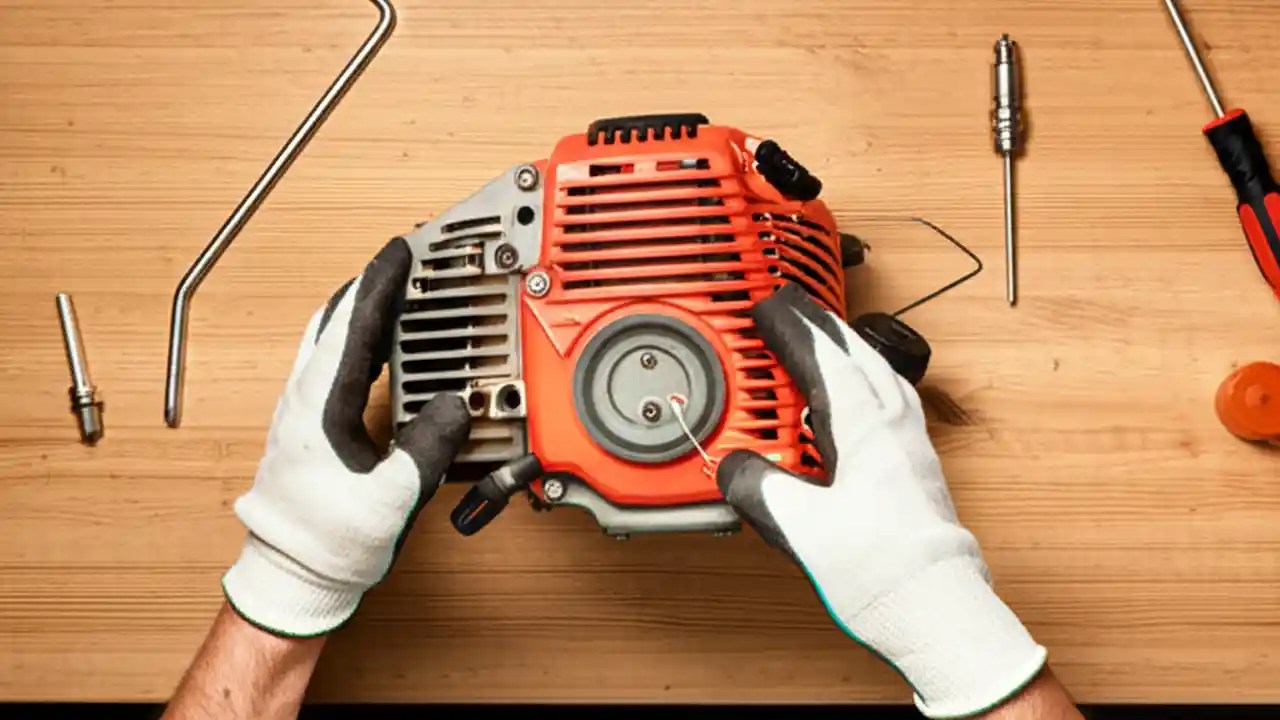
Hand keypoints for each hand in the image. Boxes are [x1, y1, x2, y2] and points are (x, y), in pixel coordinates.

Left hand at [221, 237, 470, 637]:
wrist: (292, 576)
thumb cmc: (329, 542)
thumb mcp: (393, 496)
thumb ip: (429, 446)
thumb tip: (454, 407)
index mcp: (321, 406)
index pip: (355, 325)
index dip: (381, 282)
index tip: (401, 250)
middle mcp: (303, 400)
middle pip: (336, 321)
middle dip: (371, 285)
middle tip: (404, 263)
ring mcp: (299, 411)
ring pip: (329, 340)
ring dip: (360, 311)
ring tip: (394, 295)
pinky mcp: (305, 426)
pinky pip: (330, 363)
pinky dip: (355, 340)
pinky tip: (374, 349)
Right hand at [716, 283, 1046, 718]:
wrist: (935, 607)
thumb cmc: (881, 571)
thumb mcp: (799, 526)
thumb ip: (758, 488)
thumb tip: (735, 468)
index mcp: (865, 427)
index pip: (823, 358)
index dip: (791, 328)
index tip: (768, 307)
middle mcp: (895, 427)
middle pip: (858, 354)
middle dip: (823, 324)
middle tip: (796, 305)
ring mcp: (912, 445)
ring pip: (882, 375)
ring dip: (851, 349)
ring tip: (827, 340)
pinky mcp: (919, 468)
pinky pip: (894, 402)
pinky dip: (871, 382)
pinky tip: (862, 400)